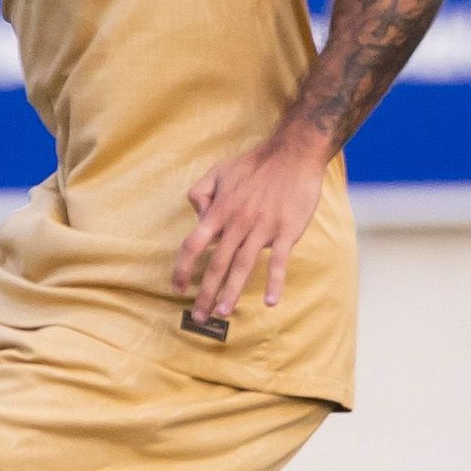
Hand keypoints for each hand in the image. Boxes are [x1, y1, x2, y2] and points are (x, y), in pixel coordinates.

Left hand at [175, 131, 331, 326]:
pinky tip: (271, 302)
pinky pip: (280, 261)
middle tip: (199, 317)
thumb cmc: (255, 163)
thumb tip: (197, 218)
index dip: (183, 268)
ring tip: (223, 313)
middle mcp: (238, 222)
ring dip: (232, 292)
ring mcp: (263, 228)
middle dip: (205, 293)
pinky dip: (275, 282)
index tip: (177, 288)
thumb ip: (200, 192)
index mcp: (220, 210)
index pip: (193, 244)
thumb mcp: (218, 171)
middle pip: (217, 264)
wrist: (293, 153)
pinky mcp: (287, 231)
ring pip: (243, 266)